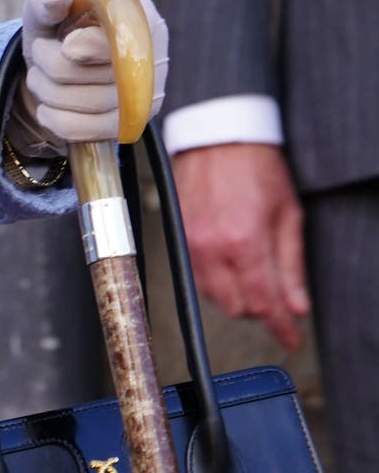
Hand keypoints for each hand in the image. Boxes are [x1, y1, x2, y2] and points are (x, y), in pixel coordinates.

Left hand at [16, 0, 168, 150]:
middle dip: (53, 65)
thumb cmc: (57, 25)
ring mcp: (146, 94)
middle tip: (39, 52)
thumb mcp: (45, 4)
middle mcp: (152, 53)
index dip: (94, 46)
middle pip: (105, 74)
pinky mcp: (129, 124)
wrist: (55, 63)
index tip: (66, 45)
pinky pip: (89, 129)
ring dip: (48, 90)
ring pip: (92, 104)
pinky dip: (56, 119)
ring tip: (39, 75)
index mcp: (139, 12)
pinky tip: (46, 107)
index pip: (129, 37)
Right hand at [173, 143, 308, 352]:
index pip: (264, 303)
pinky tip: (228, 258)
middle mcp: (213, 246)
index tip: (292, 339)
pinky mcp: (177, 234)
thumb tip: (296, 306)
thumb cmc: (256, 165)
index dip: (281, 328)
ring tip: (249, 269)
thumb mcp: (287, 213)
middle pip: (236, 307)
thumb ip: (291, 265)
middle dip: (258, 306)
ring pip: (213, 295)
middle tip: (273, 292)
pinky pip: (196, 274)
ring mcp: (190, 241)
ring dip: (234, 293)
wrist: (217, 133)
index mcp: (245, 240)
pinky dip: (214, 276)